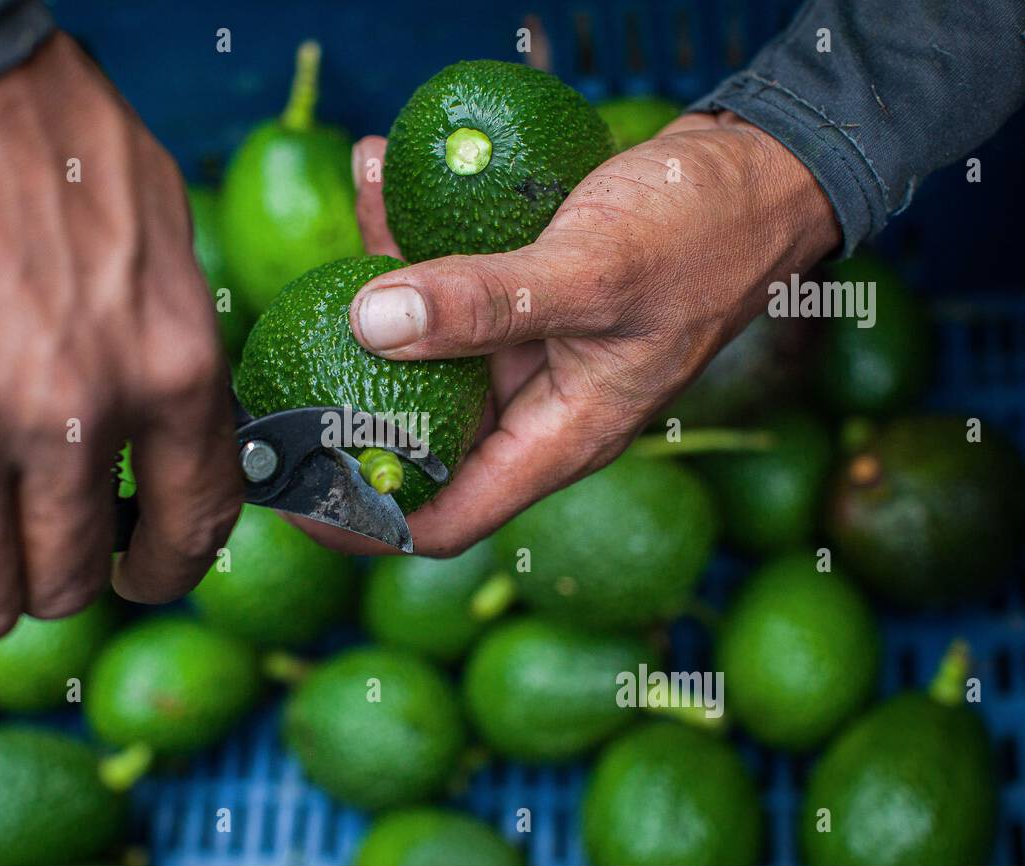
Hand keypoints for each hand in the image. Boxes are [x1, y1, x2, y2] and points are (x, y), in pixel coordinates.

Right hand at [0, 34, 239, 640]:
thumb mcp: (157, 232)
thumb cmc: (37, 127)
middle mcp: (76, 413)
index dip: (159, 570)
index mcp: (168, 369)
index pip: (191, 530)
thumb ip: (168, 347)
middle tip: (5, 532)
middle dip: (40, 575)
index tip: (132, 570)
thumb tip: (168, 431)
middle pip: (68, 583)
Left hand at [335, 111, 839, 555]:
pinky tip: (381, 169)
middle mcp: (533, 407)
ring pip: (424, 342)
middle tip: (279, 345)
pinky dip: (412, 235)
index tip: (288, 490)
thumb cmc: (705, 235)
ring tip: (353, 198)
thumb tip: (367, 325)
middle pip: (415, 428)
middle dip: (346, 388)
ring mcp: (525, 352)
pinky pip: (450, 281)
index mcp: (559, 439)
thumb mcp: (592, 273)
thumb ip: (484, 303)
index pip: (443, 518)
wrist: (762, 176)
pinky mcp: (522, 300)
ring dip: (377, 283)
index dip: (362, 519)